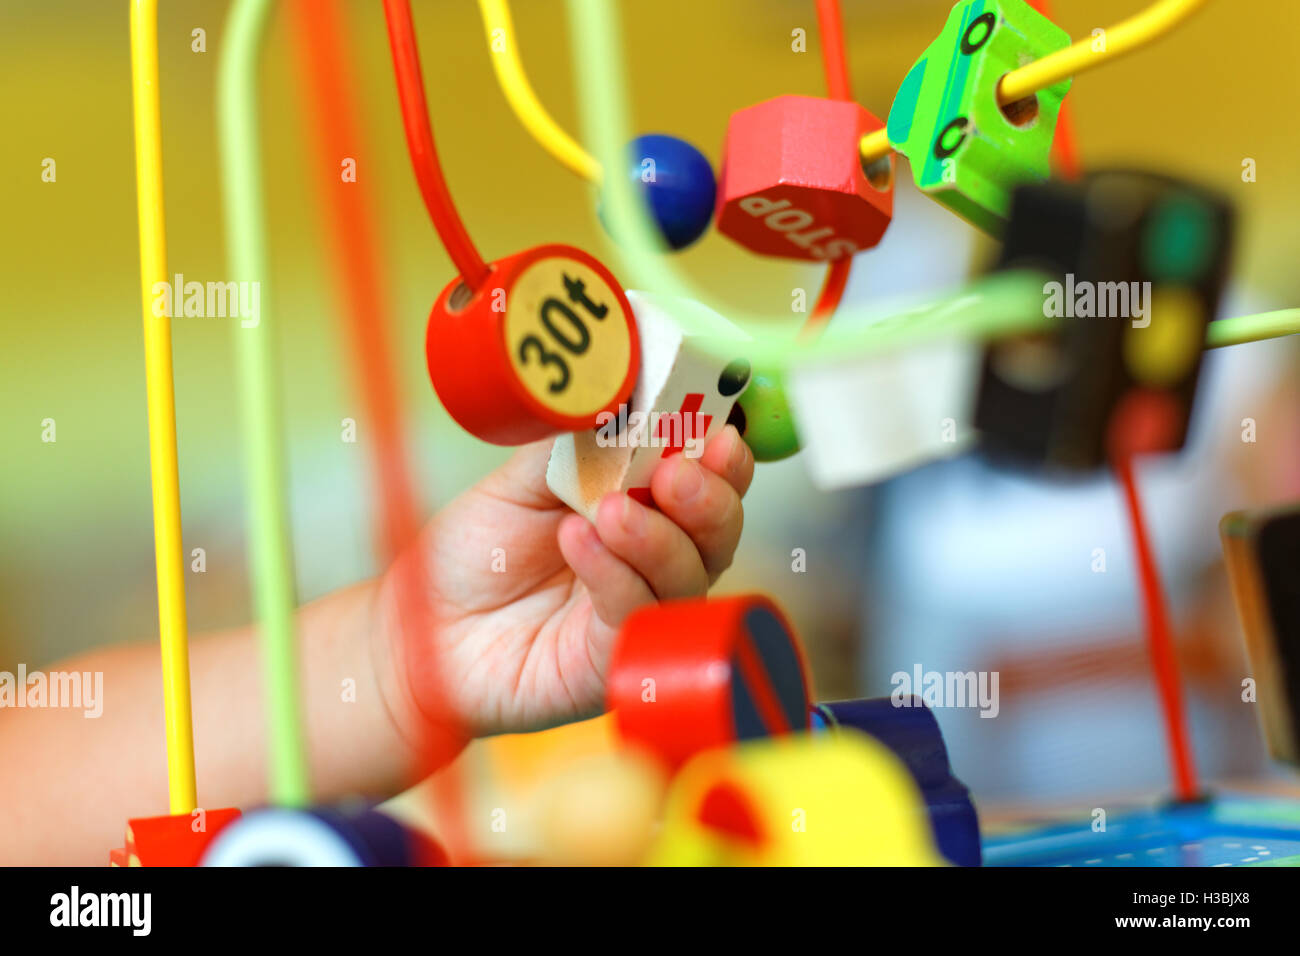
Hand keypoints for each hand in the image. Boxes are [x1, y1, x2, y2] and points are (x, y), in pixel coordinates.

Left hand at [373, 425, 753, 741]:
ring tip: (610, 509)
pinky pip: (633, 616)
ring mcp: (636, 615)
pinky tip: (578, 541)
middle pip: (717, 536)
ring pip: (687, 579)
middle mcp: (652, 563)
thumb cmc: (473, 553)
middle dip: (708, 500)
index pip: (707, 483)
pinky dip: (614, 574)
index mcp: (643, 508)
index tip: (720, 434)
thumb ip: (579, 445)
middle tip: (677, 473)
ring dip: (657, 537)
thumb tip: (623, 401)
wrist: (420, 624)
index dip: (724, 461)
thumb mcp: (523, 479)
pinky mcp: (610, 662)